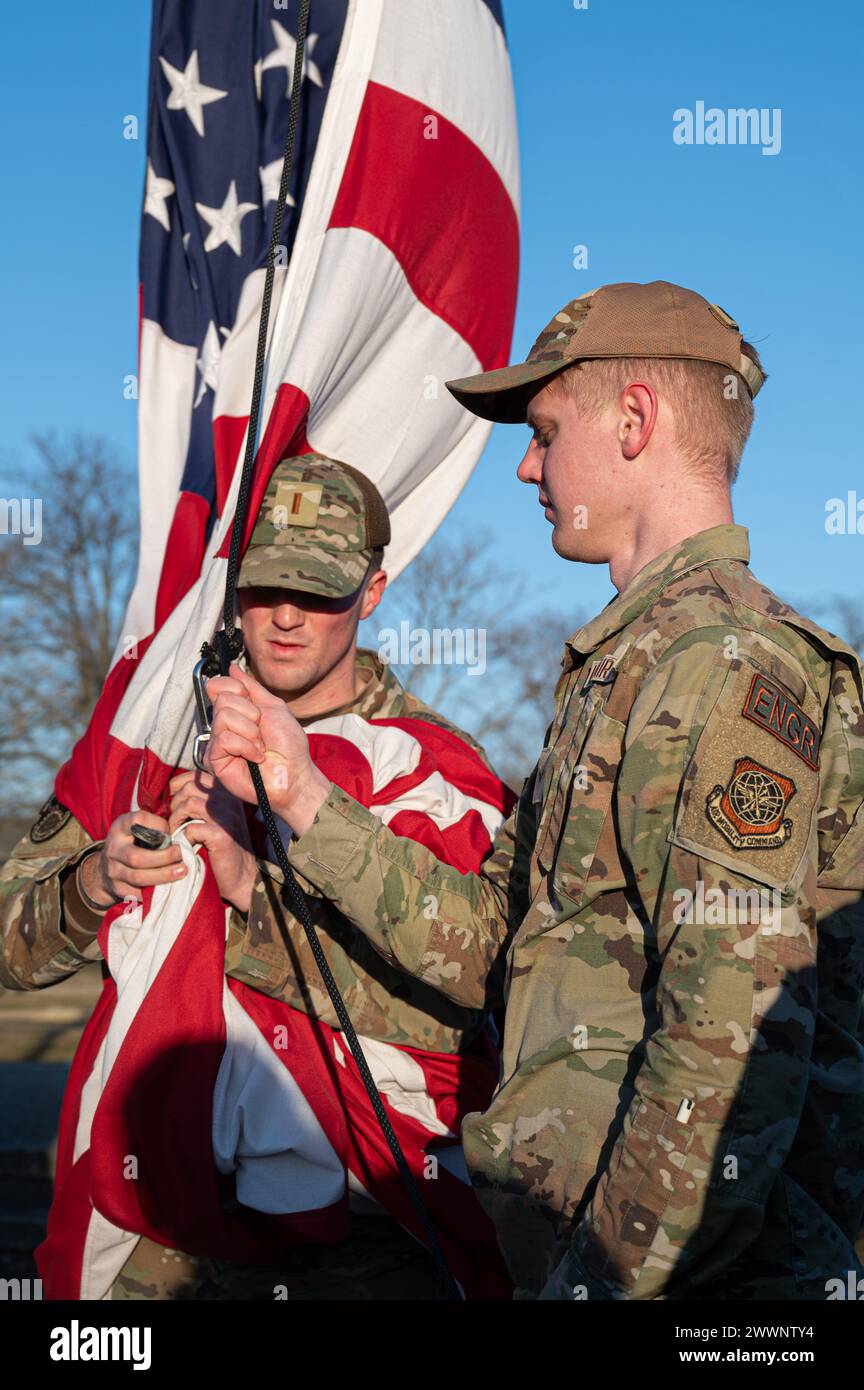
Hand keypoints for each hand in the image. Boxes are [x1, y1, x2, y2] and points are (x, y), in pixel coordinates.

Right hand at [81, 811, 184, 905]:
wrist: (106, 866)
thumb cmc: (133, 843)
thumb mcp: (138, 828)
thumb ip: (156, 828)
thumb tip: (183, 835)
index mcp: (120, 828)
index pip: (137, 821)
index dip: (157, 825)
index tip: (171, 831)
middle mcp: (113, 848)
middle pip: (137, 856)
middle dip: (163, 857)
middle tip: (181, 855)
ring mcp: (113, 870)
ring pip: (138, 877)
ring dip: (163, 875)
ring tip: (182, 871)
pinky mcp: (117, 888)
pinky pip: (138, 893)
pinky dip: (155, 891)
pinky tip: (170, 886)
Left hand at [168, 769, 256, 911]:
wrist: (242, 876)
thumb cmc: (223, 847)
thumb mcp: (216, 818)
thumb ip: (202, 802)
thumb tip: (172, 793)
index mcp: (227, 794)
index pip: (198, 775)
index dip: (179, 785)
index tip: (174, 801)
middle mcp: (229, 800)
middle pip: (190, 788)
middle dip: (175, 805)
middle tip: (175, 822)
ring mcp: (226, 817)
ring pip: (189, 804)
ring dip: (176, 819)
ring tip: (177, 832)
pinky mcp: (221, 835)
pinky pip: (191, 828)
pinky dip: (184, 837)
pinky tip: (187, 845)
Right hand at [205, 664, 330, 835]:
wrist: (295, 774)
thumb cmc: (288, 746)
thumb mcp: (274, 707)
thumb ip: (251, 687)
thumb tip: (232, 668)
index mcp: (236, 711)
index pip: (219, 685)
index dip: (238, 690)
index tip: (256, 706)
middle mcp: (224, 725)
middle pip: (223, 699)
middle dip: (251, 714)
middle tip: (262, 732)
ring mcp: (218, 742)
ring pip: (223, 716)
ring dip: (251, 731)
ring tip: (260, 747)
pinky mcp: (215, 760)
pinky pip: (224, 738)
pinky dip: (246, 746)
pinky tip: (255, 757)